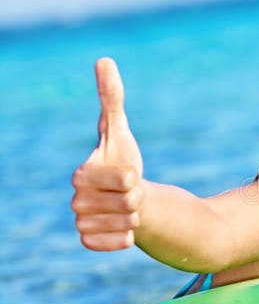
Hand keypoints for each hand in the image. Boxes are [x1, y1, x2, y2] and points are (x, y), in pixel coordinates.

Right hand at [71, 58, 144, 250]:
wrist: (126, 196)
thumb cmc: (123, 160)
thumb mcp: (120, 129)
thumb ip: (112, 98)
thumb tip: (104, 60)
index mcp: (81, 174)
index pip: (125, 179)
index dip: (135, 177)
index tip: (132, 174)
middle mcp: (75, 199)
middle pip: (129, 202)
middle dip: (138, 197)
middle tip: (129, 193)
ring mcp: (80, 221)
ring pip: (127, 223)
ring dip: (136, 216)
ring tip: (127, 208)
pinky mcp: (88, 241)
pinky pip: (118, 243)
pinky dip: (128, 237)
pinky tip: (125, 228)